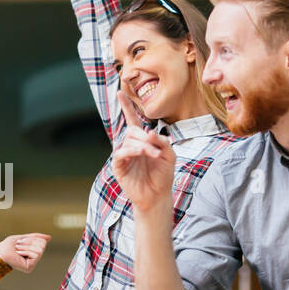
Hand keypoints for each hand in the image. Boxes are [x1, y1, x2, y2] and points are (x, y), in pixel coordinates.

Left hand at [0, 232, 51, 272]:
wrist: (0, 252)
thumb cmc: (10, 245)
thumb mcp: (24, 237)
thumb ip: (36, 237)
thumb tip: (49, 238)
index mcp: (34, 252)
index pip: (43, 242)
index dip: (32, 239)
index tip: (21, 241)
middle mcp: (34, 259)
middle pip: (43, 245)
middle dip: (30, 242)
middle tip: (19, 245)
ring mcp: (32, 264)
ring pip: (40, 250)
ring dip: (27, 247)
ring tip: (18, 249)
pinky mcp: (30, 267)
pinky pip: (35, 255)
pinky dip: (26, 251)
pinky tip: (19, 254)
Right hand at [112, 93, 175, 214]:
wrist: (158, 196)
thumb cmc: (163, 175)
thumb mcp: (170, 155)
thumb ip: (162, 141)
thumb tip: (149, 131)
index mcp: (142, 140)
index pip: (133, 120)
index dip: (126, 107)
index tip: (120, 93)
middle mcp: (131, 145)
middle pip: (132, 130)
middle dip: (145, 137)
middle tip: (156, 150)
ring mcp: (124, 156)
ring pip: (128, 141)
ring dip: (142, 146)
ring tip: (154, 155)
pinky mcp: (119, 167)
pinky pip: (121, 153)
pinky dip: (132, 151)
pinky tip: (141, 154)